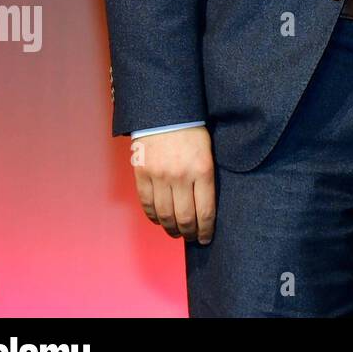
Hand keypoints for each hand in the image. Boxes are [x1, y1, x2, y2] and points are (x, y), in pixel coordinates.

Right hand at [130, 125, 215, 244]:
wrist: (165, 113)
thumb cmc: (193, 131)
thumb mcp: (209, 151)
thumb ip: (207, 177)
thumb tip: (207, 206)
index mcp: (203, 169)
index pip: (206, 211)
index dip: (206, 229)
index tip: (207, 238)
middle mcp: (181, 176)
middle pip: (185, 218)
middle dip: (190, 233)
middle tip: (193, 238)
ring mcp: (160, 177)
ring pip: (165, 215)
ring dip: (171, 229)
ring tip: (177, 232)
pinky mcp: (143, 176)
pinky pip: (148, 205)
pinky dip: (154, 218)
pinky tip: (160, 221)